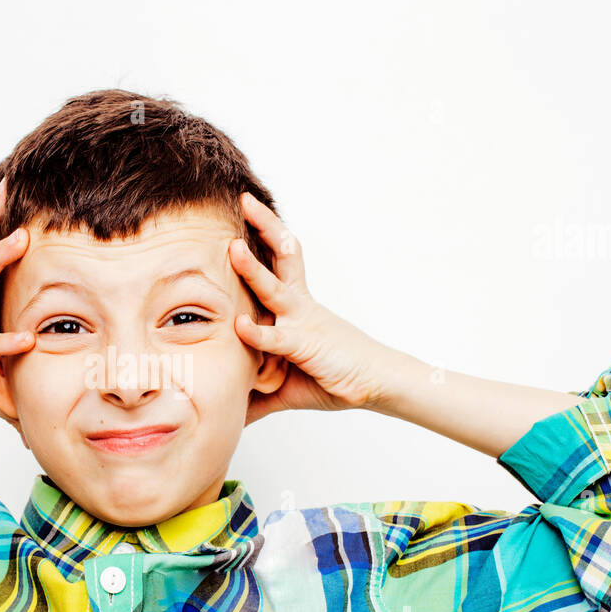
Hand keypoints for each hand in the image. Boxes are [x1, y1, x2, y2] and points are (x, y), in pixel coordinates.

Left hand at [230, 191, 397, 424]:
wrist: (377, 384)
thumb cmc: (334, 377)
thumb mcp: (287, 385)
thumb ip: (256, 394)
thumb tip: (234, 412)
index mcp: (296, 306)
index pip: (278, 262)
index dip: (263, 234)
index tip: (244, 210)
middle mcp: (298, 306)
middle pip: (281, 255)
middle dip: (263, 226)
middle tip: (245, 199)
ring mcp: (302, 323)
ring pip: (274, 288)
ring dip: (252, 269)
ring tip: (232, 247)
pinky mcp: (305, 346)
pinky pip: (278, 338)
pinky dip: (258, 332)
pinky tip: (239, 324)